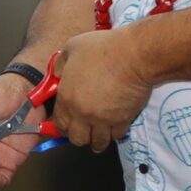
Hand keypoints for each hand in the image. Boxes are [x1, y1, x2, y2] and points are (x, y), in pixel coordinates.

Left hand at [50, 29, 152, 153]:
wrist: (133, 56)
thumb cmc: (101, 49)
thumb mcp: (71, 48)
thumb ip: (60, 64)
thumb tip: (58, 74)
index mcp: (67, 98)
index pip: (59, 123)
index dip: (62, 124)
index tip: (66, 122)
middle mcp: (83, 113)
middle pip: (77, 139)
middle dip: (78, 136)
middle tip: (83, 129)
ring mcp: (103, 120)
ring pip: (97, 142)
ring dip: (97, 140)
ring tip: (98, 135)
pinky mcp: (123, 121)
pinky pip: (116, 136)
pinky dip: (114, 133)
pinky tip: (114, 127)